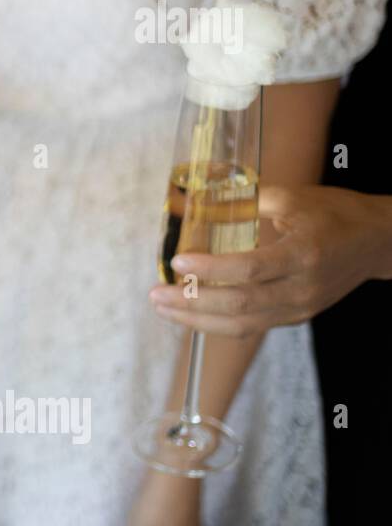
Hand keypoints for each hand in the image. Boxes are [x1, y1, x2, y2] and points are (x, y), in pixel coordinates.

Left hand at [149, 186, 391, 336]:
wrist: (377, 242)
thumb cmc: (334, 214)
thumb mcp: (292, 198)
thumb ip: (242, 202)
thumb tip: (191, 201)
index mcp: (303, 254)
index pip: (250, 269)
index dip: (211, 269)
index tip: (177, 261)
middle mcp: (301, 288)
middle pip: (240, 305)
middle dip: (192, 302)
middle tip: (155, 292)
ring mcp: (298, 308)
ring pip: (241, 325)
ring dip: (196, 319)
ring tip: (163, 306)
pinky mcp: (293, 317)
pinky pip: (250, 327)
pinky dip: (215, 323)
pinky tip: (188, 314)